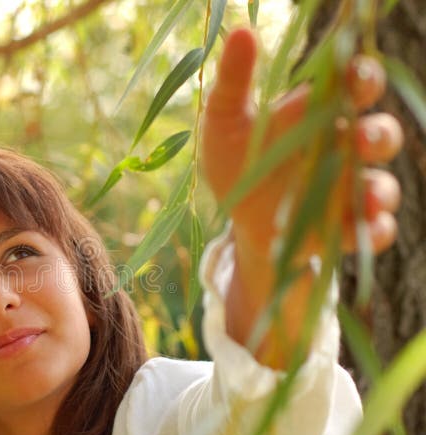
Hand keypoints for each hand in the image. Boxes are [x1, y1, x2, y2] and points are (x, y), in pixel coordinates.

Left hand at [201, 28, 402, 263]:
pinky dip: (375, 231)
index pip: (355, 88)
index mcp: (320, 114)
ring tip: (363, 193)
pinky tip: (363, 229)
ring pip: (383, 186)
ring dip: (379, 188)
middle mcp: (344, 149)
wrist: (234, 216)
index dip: (361, 77)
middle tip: (358, 136)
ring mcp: (348, 190)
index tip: (352, 74)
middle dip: (377, 134)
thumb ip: (234, 80)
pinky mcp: (346, 228)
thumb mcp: (224, 121)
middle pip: (380, 135)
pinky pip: (376, 232)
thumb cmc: (234, 161)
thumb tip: (242, 31)